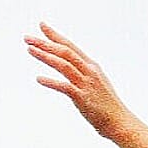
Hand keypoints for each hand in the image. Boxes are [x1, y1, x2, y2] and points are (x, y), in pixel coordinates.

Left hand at [24, 22, 133, 139]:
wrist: (120, 122)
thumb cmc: (107, 106)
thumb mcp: (97, 83)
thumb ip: (84, 73)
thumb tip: (70, 67)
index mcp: (93, 67)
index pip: (71, 47)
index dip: (55, 36)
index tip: (42, 25)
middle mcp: (90, 72)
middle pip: (65, 52)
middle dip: (45, 43)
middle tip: (28, 38)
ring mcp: (86, 84)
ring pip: (63, 65)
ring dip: (45, 56)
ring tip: (30, 49)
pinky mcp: (82, 98)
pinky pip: (64, 87)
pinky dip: (51, 82)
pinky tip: (39, 79)